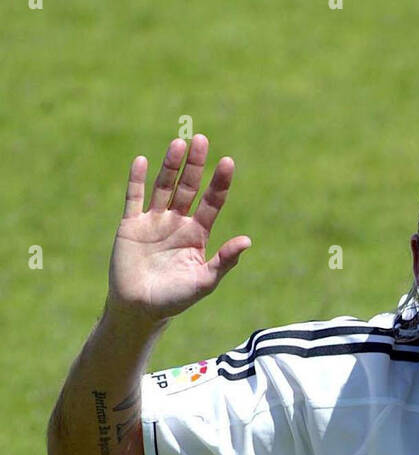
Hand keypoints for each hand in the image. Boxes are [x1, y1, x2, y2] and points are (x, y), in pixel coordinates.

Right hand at [108, 134, 250, 323]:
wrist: (140, 309)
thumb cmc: (175, 299)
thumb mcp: (204, 281)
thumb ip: (225, 261)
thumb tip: (247, 241)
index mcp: (196, 235)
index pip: (212, 203)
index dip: (219, 183)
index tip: (228, 162)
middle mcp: (176, 223)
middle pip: (188, 187)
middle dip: (195, 165)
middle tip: (202, 140)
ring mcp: (153, 221)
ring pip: (163, 187)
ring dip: (170, 166)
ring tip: (179, 144)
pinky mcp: (130, 225)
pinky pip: (134, 198)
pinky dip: (136, 180)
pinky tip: (142, 161)